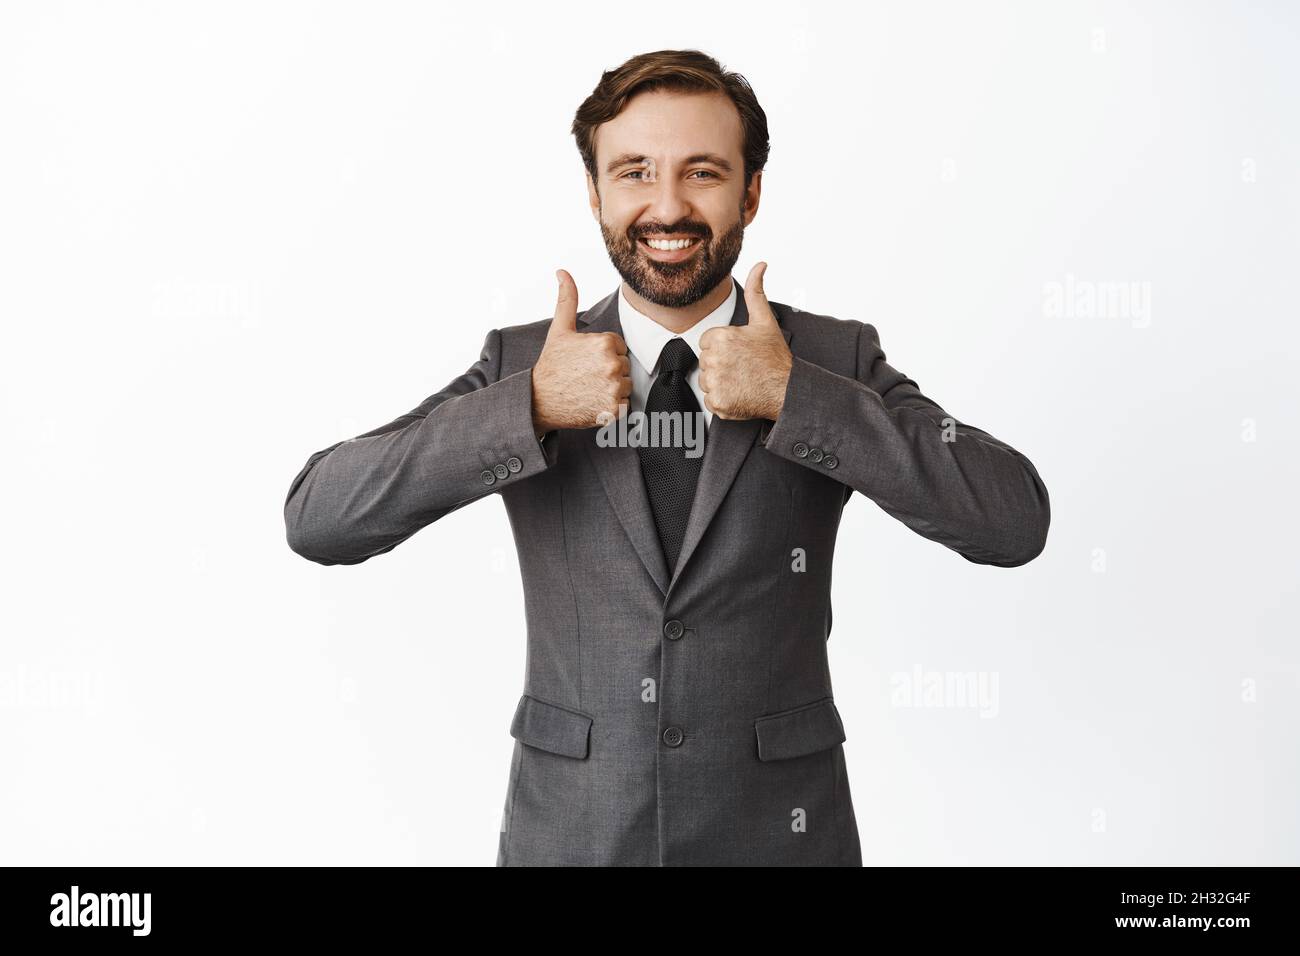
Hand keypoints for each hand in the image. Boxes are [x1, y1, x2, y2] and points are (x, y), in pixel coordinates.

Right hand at [531, 269, 632, 432]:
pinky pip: (625, 405)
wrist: (539, 400)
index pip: (618, 347)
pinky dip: (612, 407)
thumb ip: (567, 298)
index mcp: (604, 343)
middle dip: (609, 371)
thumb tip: (562, 272)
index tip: (586, 361)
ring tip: (590, 389)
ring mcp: (613, 388)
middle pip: (624, 366)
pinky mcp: (613, 410)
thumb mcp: (559, 329)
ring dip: (612, 389)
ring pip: (626, 386)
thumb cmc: (551, 365)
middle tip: (586, 376)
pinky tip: (594, 402)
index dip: (603, 354)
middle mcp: (612, 365)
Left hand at [698, 261, 791, 420]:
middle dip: (721, 363)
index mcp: (721, 338)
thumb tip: (760, 265)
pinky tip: (738, 392)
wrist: (785, 390)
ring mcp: (715, 383)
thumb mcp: (765, 321)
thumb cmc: (775, 357)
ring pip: (706, 380)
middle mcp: (714, 360)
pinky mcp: (717, 402)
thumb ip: (756, 291)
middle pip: (705, 361)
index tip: (739, 352)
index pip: (707, 342)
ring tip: (741, 379)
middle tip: (743, 366)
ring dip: (720, 381)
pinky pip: (710, 399)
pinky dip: (722, 399)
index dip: (723, 347)